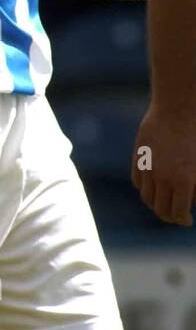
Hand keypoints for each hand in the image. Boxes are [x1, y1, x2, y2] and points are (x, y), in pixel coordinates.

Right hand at [132, 109, 195, 225]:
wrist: (179, 110)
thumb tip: (192, 200)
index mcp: (184, 182)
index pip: (177, 213)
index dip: (181, 220)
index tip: (186, 220)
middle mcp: (163, 177)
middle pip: (159, 208)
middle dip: (168, 216)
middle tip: (176, 215)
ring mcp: (148, 167)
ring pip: (146, 197)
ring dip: (155, 203)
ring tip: (164, 202)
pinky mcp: (138, 158)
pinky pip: (138, 181)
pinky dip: (145, 188)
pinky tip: (154, 186)